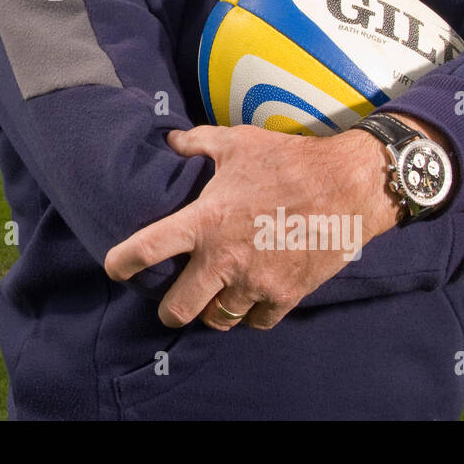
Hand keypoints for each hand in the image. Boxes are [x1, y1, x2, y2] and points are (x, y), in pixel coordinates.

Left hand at [104, 124, 399, 330]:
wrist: (350, 186)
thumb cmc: (289, 160)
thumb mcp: (237, 142)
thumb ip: (198, 142)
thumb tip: (171, 140)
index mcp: (206, 221)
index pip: (149, 248)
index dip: (123, 263)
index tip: (114, 268)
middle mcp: (225, 259)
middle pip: (178, 309)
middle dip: (169, 310)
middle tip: (171, 302)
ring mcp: (256, 282)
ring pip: (218, 320)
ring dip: (211, 312)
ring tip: (212, 298)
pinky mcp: (286, 295)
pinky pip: (257, 322)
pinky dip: (250, 316)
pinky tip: (249, 299)